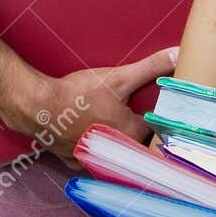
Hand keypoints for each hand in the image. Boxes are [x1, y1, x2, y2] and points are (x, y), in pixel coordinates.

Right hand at [3, 47, 177, 168]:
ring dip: (115, 144)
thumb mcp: (119, 77)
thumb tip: (177, 55)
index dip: (159, 122)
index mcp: (132, 135)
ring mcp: (94, 160)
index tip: (158, 113)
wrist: (38, 108)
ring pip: (112, 154)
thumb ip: (150, 67)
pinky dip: (93, 149)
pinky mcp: (75, 161)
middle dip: (139, 134)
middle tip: (135, 116)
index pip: (156, 133)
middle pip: (135, 146)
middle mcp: (116, 153)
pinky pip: (91, 158)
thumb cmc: (79, 95)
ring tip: (111, 126)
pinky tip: (89, 136)